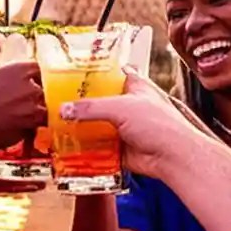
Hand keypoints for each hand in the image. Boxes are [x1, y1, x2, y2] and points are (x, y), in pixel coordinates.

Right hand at [0, 62, 46, 151]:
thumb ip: (2, 80)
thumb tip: (2, 85)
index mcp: (18, 69)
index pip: (41, 71)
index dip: (37, 79)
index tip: (34, 85)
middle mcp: (30, 87)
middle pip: (47, 92)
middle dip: (38, 100)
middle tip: (26, 108)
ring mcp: (31, 108)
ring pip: (46, 112)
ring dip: (38, 117)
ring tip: (24, 123)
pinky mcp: (28, 129)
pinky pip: (37, 130)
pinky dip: (31, 133)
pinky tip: (19, 136)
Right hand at [59, 67, 218, 177]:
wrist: (171, 157)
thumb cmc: (159, 125)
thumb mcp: (121, 107)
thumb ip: (91, 108)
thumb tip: (65, 109)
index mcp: (134, 87)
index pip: (111, 74)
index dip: (94, 73)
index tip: (71, 74)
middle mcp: (128, 106)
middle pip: (99, 101)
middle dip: (81, 104)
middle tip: (58, 102)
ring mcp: (124, 128)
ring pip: (97, 125)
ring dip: (82, 127)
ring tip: (58, 124)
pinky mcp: (120, 148)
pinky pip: (98, 146)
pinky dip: (86, 147)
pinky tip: (69, 146)